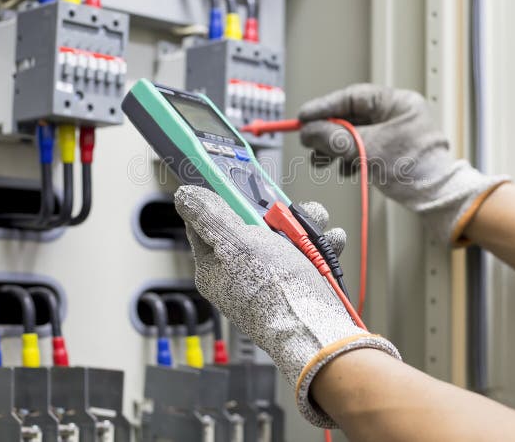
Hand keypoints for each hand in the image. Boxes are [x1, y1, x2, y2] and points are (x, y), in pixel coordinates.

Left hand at [174, 185, 398, 427]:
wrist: (315, 328)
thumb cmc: (272, 291)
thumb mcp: (235, 241)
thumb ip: (209, 216)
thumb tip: (185, 197)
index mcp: (214, 267)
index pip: (210, 222)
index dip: (226, 199)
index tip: (241, 185)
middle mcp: (239, 274)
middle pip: (253, 225)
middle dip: (277, 214)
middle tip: (288, 212)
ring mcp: (268, 281)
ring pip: (284, 237)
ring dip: (305, 227)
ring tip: (317, 227)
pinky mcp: (296, 286)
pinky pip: (307, 255)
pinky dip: (320, 246)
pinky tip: (330, 242)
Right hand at [298, 83, 508, 244]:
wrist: (437, 199)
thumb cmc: (413, 170)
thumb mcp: (365, 149)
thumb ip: (333, 137)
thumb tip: (307, 131)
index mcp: (398, 102)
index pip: (353, 97)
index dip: (324, 107)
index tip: (303, 117)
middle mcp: (397, 114)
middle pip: (352, 116)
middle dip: (328, 132)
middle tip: (308, 142)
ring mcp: (396, 134)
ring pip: (356, 135)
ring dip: (335, 148)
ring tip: (320, 161)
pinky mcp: (394, 153)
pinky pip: (364, 149)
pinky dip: (349, 159)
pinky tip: (343, 170)